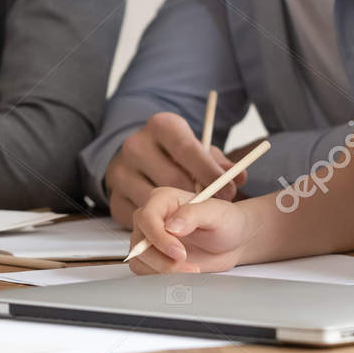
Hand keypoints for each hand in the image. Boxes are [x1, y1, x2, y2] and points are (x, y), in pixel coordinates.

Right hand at [104, 111, 244, 228]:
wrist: (142, 160)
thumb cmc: (178, 157)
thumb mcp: (199, 151)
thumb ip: (220, 164)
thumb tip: (239, 177)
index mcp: (160, 126)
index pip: (187, 149)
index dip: (210, 172)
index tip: (229, 190)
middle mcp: (135, 146)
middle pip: (171, 178)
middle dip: (198, 197)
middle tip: (215, 208)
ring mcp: (120, 173)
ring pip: (155, 201)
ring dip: (178, 214)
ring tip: (195, 216)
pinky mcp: (114, 200)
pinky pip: (140, 219)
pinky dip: (160, 225)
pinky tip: (173, 221)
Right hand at [127, 186, 249, 274]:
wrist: (233, 242)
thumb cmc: (226, 222)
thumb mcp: (216, 214)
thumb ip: (193, 214)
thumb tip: (171, 225)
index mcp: (162, 199)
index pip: (147, 217)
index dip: (159, 238)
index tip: (180, 253)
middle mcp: (152, 218)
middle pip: (139, 241)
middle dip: (162, 259)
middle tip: (189, 266)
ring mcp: (150, 238)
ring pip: (140, 258)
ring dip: (164, 270)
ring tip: (191, 269)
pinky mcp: (153, 256)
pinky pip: (144, 270)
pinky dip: (161, 276)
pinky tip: (182, 272)